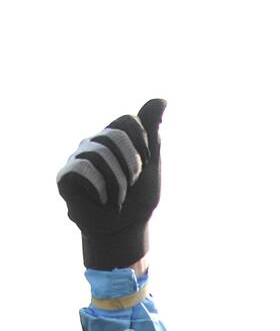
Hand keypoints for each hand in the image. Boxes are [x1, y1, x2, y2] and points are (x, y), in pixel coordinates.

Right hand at [57, 99, 166, 268]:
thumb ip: (153, 132)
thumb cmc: (138, 200)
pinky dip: (100, 189)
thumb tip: (162, 99)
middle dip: (132, 165)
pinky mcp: (65, 176)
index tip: (146, 163)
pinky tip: (101, 200)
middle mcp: (94, 143)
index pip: (127, 121)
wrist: (124, 231)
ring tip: (117, 197)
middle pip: (115, 136)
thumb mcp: (152, 165)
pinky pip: (83, 169)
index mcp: (114, 137)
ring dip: (119, 182)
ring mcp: (78, 158)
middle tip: (130, 185)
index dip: (141, 143)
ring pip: (100, 154)